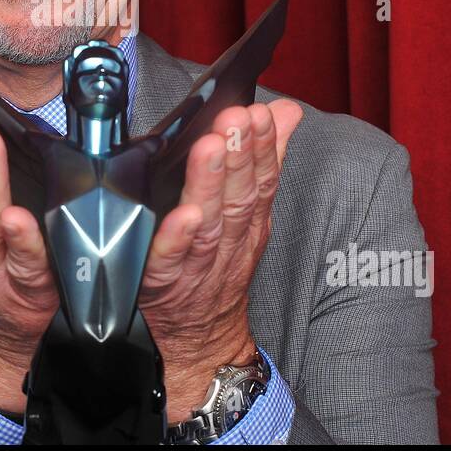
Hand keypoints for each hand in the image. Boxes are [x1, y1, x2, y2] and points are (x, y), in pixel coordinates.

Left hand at [138, 100, 304, 417]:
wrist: (201, 337)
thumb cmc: (219, 266)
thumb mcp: (250, 212)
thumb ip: (266, 159)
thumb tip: (286, 112)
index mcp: (249, 221)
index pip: (261, 179)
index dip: (263, 146)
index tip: (259, 113)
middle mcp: (229, 241)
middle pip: (238, 197)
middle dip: (239, 155)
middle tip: (235, 118)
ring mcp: (198, 264)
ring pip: (210, 222)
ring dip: (210, 184)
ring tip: (210, 148)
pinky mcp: (163, 282)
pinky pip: (170, 260)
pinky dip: (177, 238)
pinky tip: (181, 215)